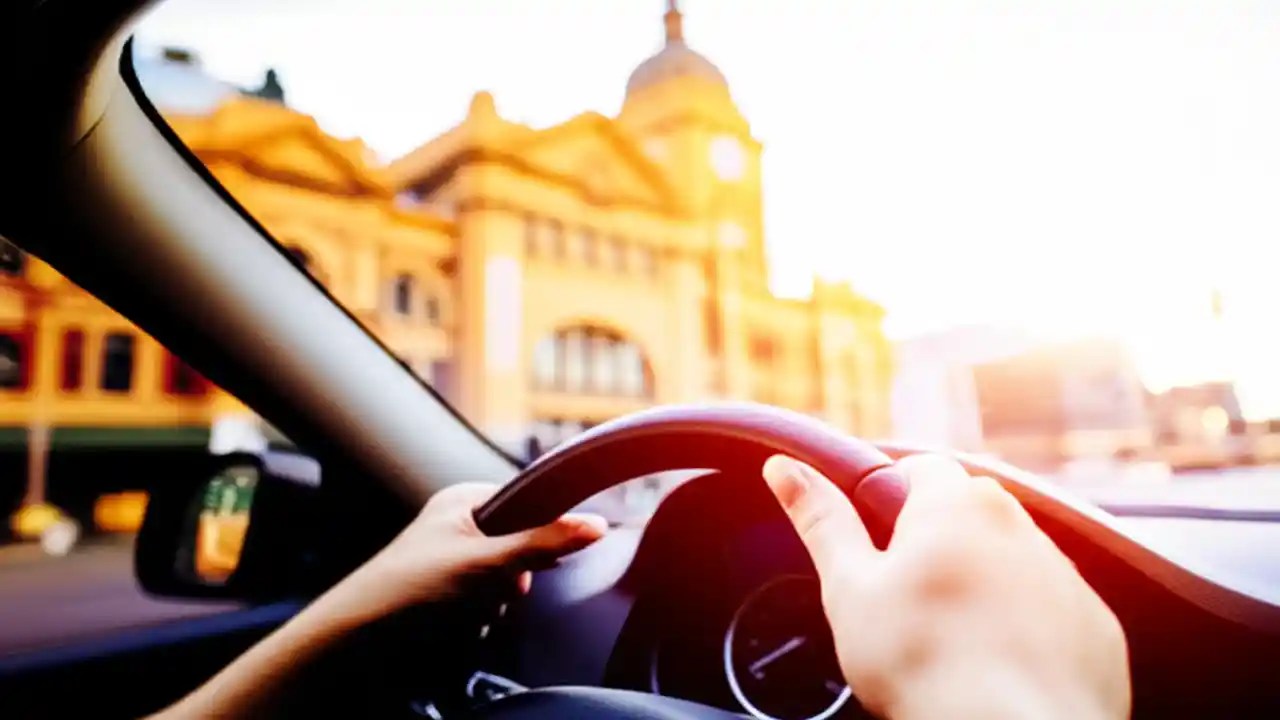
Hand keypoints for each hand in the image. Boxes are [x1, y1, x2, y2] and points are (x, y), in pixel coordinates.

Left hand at [332, 483, 606, 621]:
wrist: (360, 635)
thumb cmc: (410, 588)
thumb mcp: (488, 562)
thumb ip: (545, 543)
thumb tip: (596, 524)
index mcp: (463, 499)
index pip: (527, 505)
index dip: (538, 534)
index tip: (530, 558)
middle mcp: (456, 522)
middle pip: (519, 547)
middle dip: (512, 576)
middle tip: (489, 587)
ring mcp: (449, 557)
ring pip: (503, 579)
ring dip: (494, 599)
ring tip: (466, 607)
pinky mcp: (444, 589)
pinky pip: (485, 600)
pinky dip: (479, 613)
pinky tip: (460, 620)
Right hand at [762, 454, 1129, 719]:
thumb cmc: (925, 666)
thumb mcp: (850, 590)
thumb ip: (821, 521)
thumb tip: (784, 469)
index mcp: (955, 504)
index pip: (919, 468)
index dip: (890, 500)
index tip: (876, 542)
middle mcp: (1020, 524)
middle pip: (968, 511)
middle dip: (938, 540)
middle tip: (906, 597)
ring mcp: (1066, 575)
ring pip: (1012, 558)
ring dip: (984, 580)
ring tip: (952, 638)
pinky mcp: (1095, 624)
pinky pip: (1052, 608)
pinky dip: (1026, 624)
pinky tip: (996, 663)